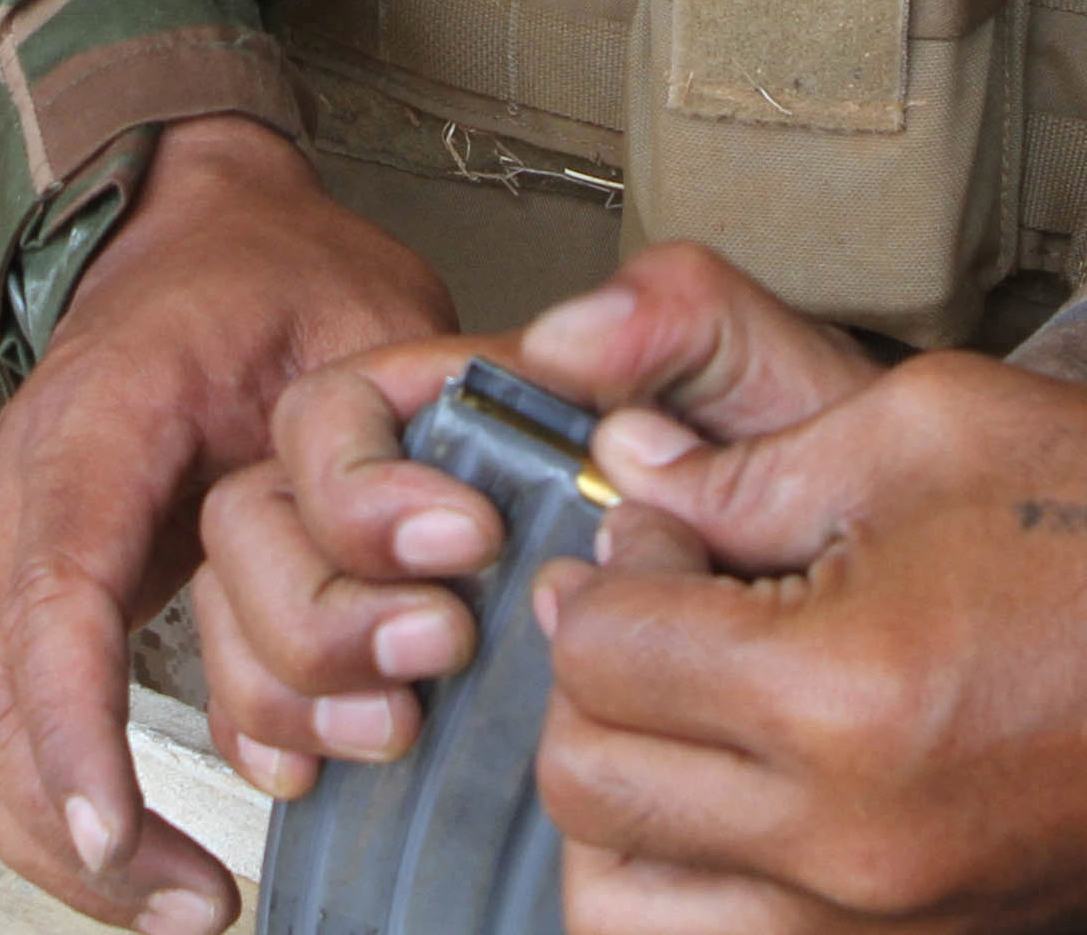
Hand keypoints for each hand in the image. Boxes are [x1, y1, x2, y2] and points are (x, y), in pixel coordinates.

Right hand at [0, 117, 449, 931]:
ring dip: (70, 844)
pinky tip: (155, 862)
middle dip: (83, 830)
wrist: (194, 229)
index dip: (78, 729)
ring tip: (194, 904)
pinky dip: (61, 809)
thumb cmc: (275, 277)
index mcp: (97, 419)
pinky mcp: (21, 594)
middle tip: (205, 905)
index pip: (57, 592)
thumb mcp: (372, 318)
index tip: (127, 837)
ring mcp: (4, 548)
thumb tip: (492, 495)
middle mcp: (22, 492)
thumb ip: (430, 415)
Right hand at [197, 246, 878, 793]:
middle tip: (439, 646)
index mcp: (463, 406)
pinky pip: (264, 703)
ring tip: (402, 728)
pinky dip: (275, 739)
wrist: (843, 602)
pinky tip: (331, 771)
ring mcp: (377, 588)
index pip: (329, 415)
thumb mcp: (768, 376)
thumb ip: (685, 316)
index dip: (360, 483)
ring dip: (293, 679)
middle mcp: (400, 491)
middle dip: (317, 599)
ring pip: (243, 615)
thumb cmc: (793, 480)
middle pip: (253, 523)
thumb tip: (567, 336)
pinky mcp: (382, 679)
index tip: (463, 538)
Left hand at [534, 349, 1086, 933]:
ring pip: (628, 906)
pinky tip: (761, 780)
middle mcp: (845, 837)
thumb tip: (631, 480)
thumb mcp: (940, 425)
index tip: (672, 523)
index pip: (598, 647)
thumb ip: (753, 462)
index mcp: (839, 691)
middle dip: (601, 678)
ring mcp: (885, 920)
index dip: (618, 560)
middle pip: (585, 783)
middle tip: (678, 602)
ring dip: (627, 802)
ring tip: (699, 708)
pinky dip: (704, 882)